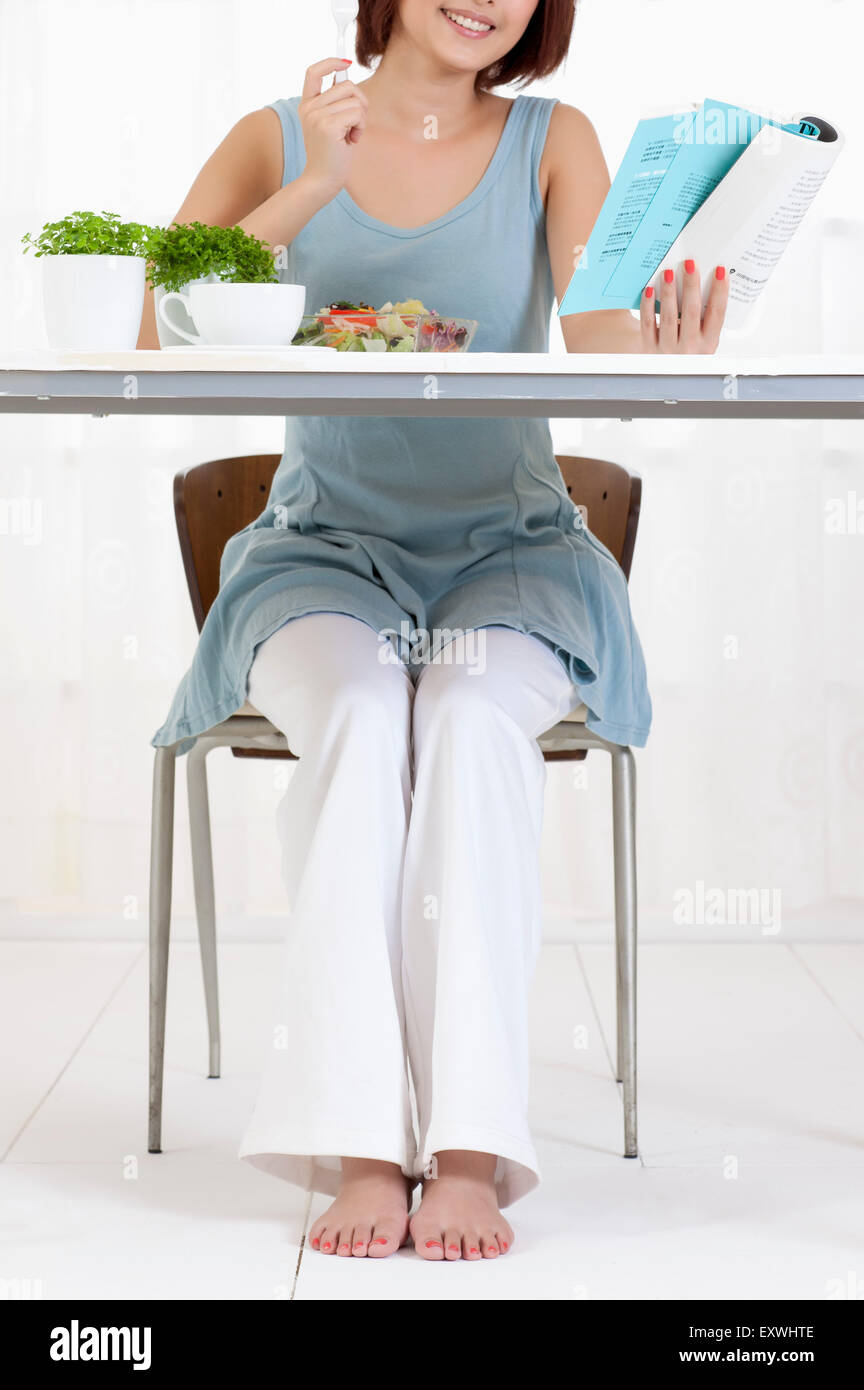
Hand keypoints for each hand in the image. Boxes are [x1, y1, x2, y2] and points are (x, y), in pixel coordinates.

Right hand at [297, 57, 368, 197]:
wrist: (322, 180)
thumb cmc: (332, 154)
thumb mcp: (332, 122)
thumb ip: (336, 100)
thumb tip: (345, 70)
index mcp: (307, 105)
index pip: (313, 71)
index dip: (330, 62)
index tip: (346, 63)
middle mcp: (309, 107)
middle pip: (346, 85)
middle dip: (360, 102)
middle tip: (357, 123)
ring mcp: (316, 116)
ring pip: (354, 99)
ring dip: (361, 117)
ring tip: (352, 134)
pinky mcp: (328, 126)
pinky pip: (357, 113)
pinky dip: (361, 126)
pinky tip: (353, 140)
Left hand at [639, 260, 728, 353]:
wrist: (665, 372)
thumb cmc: (687, 349)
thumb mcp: (704, 339)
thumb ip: (707, 318)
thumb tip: (711, 280)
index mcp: (708, 343)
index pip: (717, 314)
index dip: (720, 291)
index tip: (720, 271)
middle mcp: (689, 348)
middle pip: (692, 312)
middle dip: (692, 285)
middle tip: (690, 264)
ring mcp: (668, 349)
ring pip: (669, 317)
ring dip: (669, 292)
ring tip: (669, 272)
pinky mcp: (649, 347)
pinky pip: (648, 324)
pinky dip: (647, 306)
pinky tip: (649, 290)